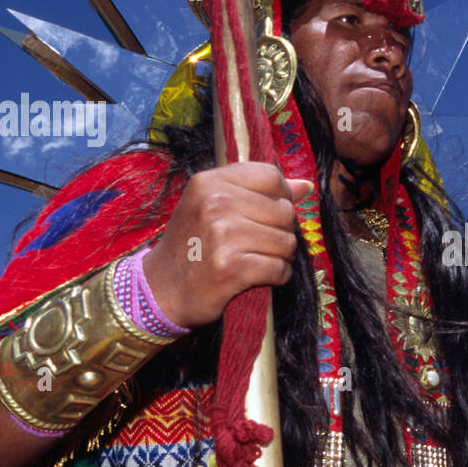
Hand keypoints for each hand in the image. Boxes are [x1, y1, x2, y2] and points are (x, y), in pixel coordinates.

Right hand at [142, 163, 313, 328]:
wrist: (161, 290)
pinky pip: (279, 268)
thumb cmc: (192, 245)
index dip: (279, 197)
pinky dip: (277, 276)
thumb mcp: (212, 206)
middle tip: (259, 244)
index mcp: (209, 182)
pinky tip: (258, 277)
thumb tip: (306, 186)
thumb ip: (257, 192)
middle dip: (281, 232)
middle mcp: (214, 203)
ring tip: (257, 260)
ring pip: (287, 241)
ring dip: (280, 257)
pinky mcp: (230, 267)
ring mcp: (222, 235)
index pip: (271, 176)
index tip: (265, 215)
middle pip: (284, 211)